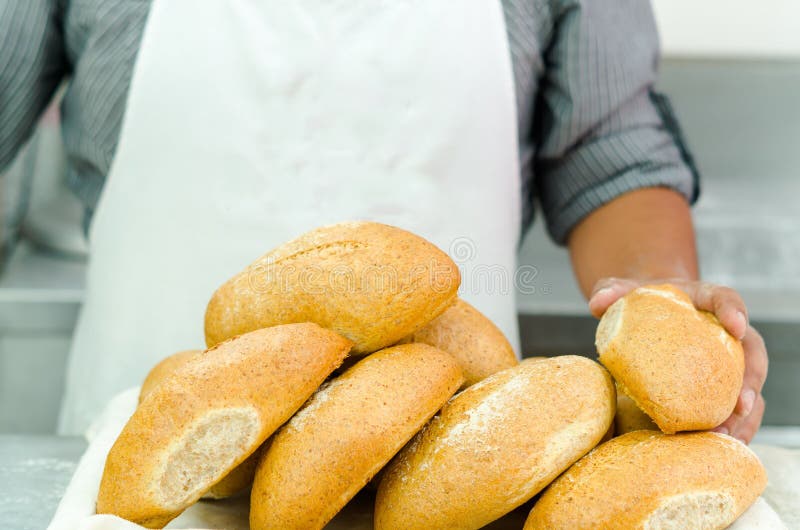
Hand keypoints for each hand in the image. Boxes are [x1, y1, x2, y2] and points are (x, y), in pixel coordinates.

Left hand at [588, 278, 767, 443]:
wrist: (643, 315)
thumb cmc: (637, 301)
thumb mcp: (621, 291)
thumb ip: (610, 291)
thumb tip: (597, 304)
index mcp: (704, 300)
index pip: (726, 298)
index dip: (735, 311)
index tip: (737, 326)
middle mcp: (724, 331)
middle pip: (751, 351)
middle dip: (750, 380)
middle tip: (740, 405)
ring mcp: (726, 360)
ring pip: (750, 386)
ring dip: (746, 414)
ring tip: (729, 436)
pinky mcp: (717, 385)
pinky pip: (733, 408)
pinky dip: (732, 427)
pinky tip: (720, 446)